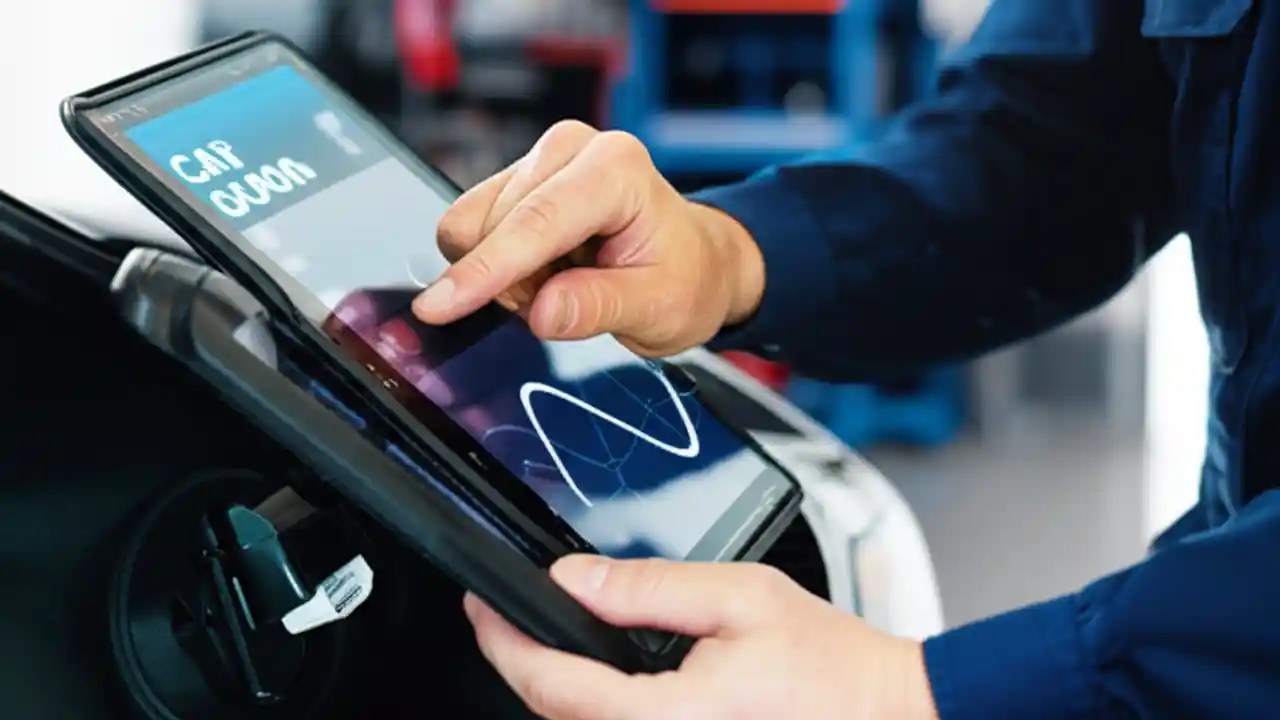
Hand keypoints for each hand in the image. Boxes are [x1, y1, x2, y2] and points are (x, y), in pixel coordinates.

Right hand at [412, 120, 765, 356]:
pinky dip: (500, 266)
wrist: (693, 262)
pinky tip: (545, 271)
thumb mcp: (659, 309)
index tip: (438, 308)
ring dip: (506, 276)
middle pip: (492, 225)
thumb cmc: (684, 279)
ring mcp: (540, 159)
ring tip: (564, 283)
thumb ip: (599, 308)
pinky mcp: (516, 178)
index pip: (535, 222)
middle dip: (513, 285)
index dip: (484, 270)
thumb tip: (542, 312)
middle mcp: (572, 149)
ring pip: (472, 227)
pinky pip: (472, 229)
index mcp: (616, 169)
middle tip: (570, 302)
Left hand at [464, 556, 939, 719]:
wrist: (891, 717)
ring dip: (554, 691)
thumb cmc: (835, 669)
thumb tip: (576, 579)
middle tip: (501, 617)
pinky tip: (597, 680)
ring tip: (542, 642)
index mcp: (666, 719)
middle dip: (519, 665)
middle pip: (555, 717)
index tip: (481, 608)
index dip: (503, 643)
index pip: (551, 686)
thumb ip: (648, 587)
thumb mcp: (739, 599)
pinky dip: (593, 710)